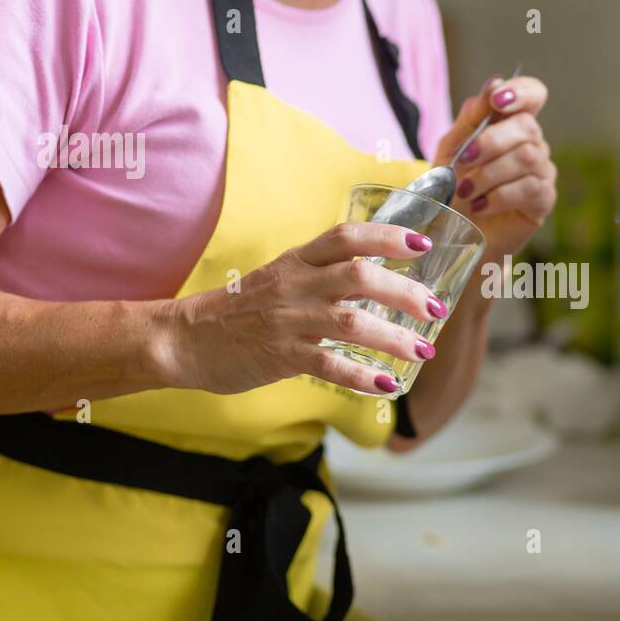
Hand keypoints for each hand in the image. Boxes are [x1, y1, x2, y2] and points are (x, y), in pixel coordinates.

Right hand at [150, 222, 445, 395]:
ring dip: (394, 336)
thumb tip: (374, 280)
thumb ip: (321, 276)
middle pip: (360, 276)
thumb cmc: (238, 311)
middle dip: (405, 291)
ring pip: (351, 321)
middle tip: (436, 308)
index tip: (422, 244)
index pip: (347, 236)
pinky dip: (361, 375)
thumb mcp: (280, 278)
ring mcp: (288, 319)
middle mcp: (296, 284)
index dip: (387, 236)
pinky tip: (386, 385)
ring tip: (423, 351)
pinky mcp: (280, 355)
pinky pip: (328, 364)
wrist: (183, 338)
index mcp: (297, 260)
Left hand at [434, 74, 556, 258]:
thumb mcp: (453, 147)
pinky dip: (498, 196)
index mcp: (511, 124)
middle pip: (527, 127)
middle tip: (463, 160)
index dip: (521, 91)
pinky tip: (478, 206)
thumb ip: (472, 116)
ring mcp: (542, 172)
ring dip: (489, 174)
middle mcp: (533, 144)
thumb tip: (495, 82)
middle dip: (491, 142)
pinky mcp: (543, 201)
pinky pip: (530, 189)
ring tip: (464, 191)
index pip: (533, 94)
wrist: (454, 231)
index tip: (497, 101)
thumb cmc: (454, 185)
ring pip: (528, 158)